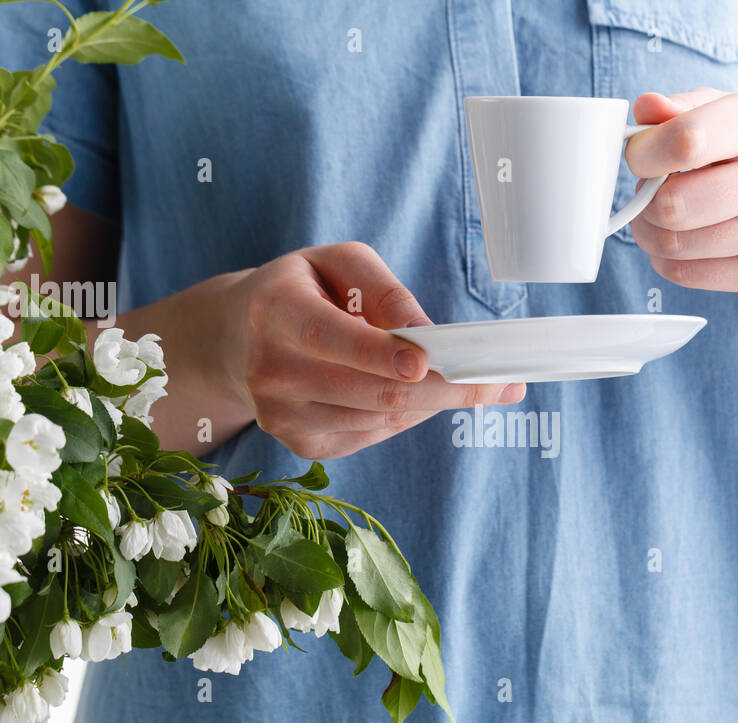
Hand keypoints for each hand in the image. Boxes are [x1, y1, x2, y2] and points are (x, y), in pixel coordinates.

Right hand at [218, 241, 524, 458]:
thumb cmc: (301, 290)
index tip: (426, 362)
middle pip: (374, 392)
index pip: (331, 338)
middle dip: (446, 388)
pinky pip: (373, 435)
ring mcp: (282, 417)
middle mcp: (271, 371)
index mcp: (274, 312)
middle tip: (501, 384)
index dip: (380, 354)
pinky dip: (406, 415)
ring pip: (382, 418)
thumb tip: (429, 335)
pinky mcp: (300, 445)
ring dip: (433, 401)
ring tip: (463, 379)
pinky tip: (412, 393)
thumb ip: (384, 289)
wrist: (236, 340)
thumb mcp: (336, 263)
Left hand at [624, 88, 737, 295]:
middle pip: (674, 203)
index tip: (639, 157)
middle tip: (650, 194)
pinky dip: (668, 261)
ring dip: (651, 234)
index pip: (687, 140)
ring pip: (675, 244)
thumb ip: (683, 108)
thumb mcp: (731, 115)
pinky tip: (681, 246)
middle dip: (645, 201)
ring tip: (662, 219)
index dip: (644, 153)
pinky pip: (687, 274)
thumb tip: (645, 108)